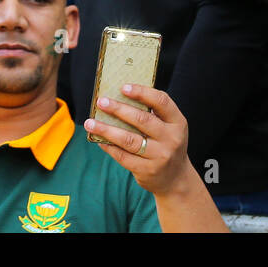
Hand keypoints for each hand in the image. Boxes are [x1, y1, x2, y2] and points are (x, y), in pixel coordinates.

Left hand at [84, 84, 199, 197]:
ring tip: (90, 123)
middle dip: (118, 109)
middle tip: (101, 102)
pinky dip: (109, 147)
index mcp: (177, 122)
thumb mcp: (169, 127)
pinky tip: (98, 140)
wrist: (175, 179)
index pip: (161, 102)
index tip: (123, 87)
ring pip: (129, 140)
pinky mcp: (147, 170)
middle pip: (141, 120)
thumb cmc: (166, 144)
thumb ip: (153, 113)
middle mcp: (171, 139)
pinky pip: (123, 156)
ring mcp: (160, 156)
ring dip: (106, 130)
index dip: (142, 92)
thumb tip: (119, 97)